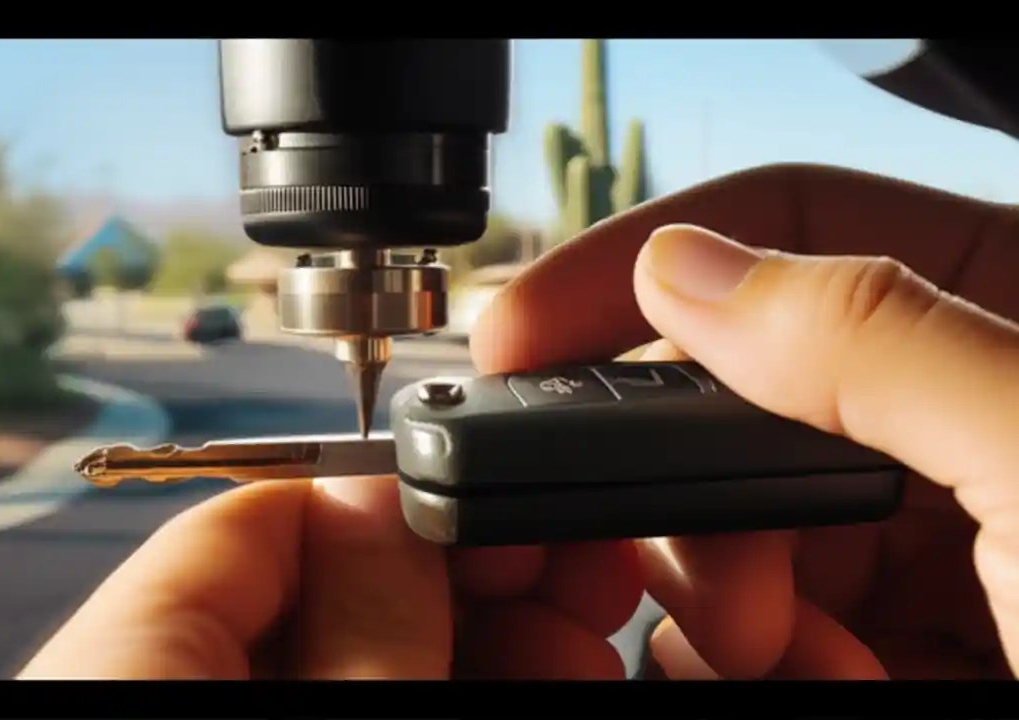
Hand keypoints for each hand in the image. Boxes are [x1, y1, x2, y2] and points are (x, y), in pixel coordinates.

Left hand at [18, 477, 641, 678]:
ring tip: (582, 643)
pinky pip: (369, 696)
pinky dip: (456, 685)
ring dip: (488, 636)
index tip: (495, 502)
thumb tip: (381, 492)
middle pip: (322, 585)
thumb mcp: (340, 714)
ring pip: (362, 649)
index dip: (394, 490)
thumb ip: (360, 617)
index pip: (254, 514)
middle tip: (572, 578)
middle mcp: (153, 678)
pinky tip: (545, 679)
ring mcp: (221, 708)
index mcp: (123, 660)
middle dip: (467, 571)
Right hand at [471, 162, 1018, 678]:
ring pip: (729, 511)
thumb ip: (869, 336)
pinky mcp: (897, 637)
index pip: (789, 227)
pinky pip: (763, 622)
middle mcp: (955, 410)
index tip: (522, 331)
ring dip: (703, 579)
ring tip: (759, 638)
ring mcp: (928, 534)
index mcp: (1010, 310)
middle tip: (658, 531)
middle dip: (673, 467)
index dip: (640, 263)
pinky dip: (733, 653)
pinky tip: (784, 669)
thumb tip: (680, 269)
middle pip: (736, 386)